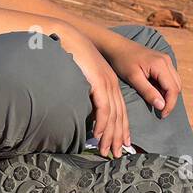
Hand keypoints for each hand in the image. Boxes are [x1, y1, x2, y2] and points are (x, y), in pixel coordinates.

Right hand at [54, 26, 129, 158]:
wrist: (68, 38)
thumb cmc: (72, 58)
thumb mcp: (83, 78)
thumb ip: (86, 94)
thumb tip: (84, 110)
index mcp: (110, 84)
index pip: (120, 110)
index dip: (122, 129)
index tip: (123, 145)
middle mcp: (112, 84)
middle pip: (120, 116)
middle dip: (118, 137)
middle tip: (116, 154)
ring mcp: (107, 82)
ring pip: (113, 114)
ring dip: (110, 135)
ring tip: (107, 150)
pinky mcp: (98, 81)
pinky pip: (103, 106)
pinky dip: (102, 122)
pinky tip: (99, 134)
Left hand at [104, 36, 180, 119]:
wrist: (116, 46)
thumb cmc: (122, 61)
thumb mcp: (133, 78)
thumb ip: (148, 92)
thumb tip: (161, 106)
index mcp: (161, 64)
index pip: (173, 89)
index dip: (169, 104)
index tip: (161, 115)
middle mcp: (167, 61)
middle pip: (177, 86)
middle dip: (170, 101)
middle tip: (159, 112)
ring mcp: (166, 60)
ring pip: (175, 82)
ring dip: (169, 94)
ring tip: (157, 103)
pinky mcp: (163, 61)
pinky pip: (170, 77)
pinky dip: (166, 87)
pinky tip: (155, 92)